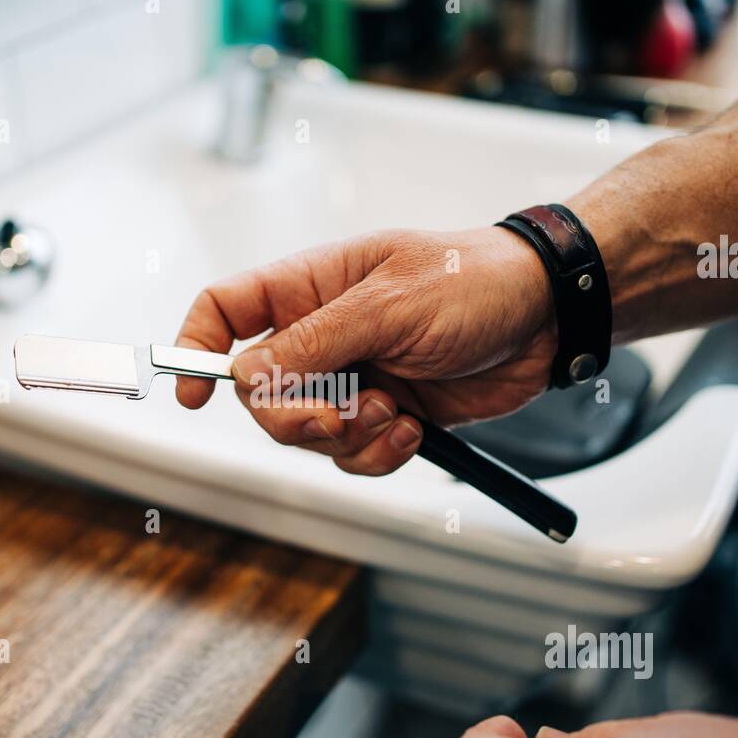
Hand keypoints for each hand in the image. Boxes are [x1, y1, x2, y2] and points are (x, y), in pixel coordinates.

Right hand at [174, 227, 555, 475]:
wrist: (547, 316)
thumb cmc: (473, 281)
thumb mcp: (390, 305)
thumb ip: (315, 344)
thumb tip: (246, 378)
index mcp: (308, 288)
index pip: (224, 312)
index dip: (195, 349)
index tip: (190, 394)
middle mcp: (321, 336)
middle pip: (260, 394)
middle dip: (294, 416)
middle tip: (337, 413)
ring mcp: (352, 379)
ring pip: (307, 434)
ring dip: (347, 437)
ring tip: (395, 412)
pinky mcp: (384, 415)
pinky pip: (353, 456)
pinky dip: (378, 455)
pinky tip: (413, 431)